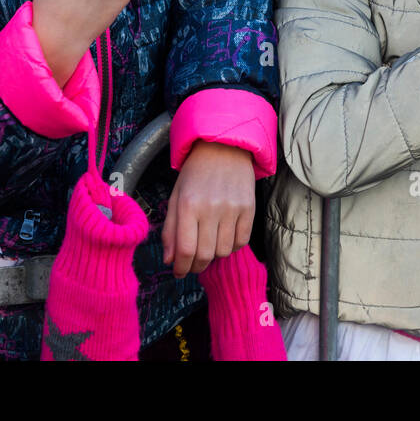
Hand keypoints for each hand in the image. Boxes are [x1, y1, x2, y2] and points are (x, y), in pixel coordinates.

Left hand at [163, 140, 255, 276]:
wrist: (224, 148)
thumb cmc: (195, 174)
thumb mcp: (175, 197)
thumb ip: (170, 229)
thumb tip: (170, 261)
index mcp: (188, 204)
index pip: (186, 249)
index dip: (181, 267)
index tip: (179, 272)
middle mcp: (211, 207)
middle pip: (205, 254)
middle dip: (196, 266)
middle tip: (192, 265)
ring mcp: (232, 208)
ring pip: (224, 251)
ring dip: (215, 255)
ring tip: (209, 246)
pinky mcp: (249, 208)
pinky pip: (242, 241)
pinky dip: (232, 246)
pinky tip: (224, 237)